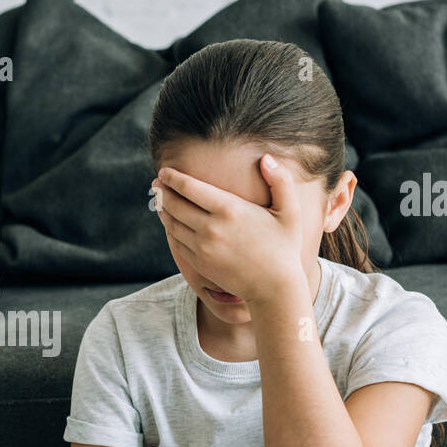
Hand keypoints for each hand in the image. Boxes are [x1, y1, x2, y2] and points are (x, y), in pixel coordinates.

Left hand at [153, 154, 306, 300]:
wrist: (273, 288)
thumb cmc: (284, 247)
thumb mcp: (290, 212)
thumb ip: (281, 181)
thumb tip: (266, 158)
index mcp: (229, 209)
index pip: (190, 188)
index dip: (173, 178)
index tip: (164, 171)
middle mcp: (210, 228)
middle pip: (175, 204)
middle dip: (162, 191)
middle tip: (156, 184)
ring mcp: (202, 247)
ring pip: (172, 224)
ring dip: (162, 210)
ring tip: (159, 200)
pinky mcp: (199, 263)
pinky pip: (177, 242)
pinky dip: (170, 229)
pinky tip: (170, 222)